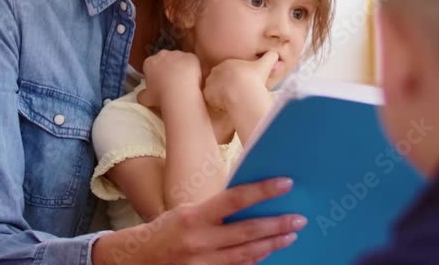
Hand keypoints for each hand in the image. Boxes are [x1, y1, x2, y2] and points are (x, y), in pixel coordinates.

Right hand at [92, 177, 306, 264]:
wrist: (139, 260)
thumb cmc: (166, 230)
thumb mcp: (186, 212)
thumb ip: (214, 210)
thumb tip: (247, 201)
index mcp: (193, 216)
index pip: (234, 199)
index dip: (262, 191)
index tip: (285, 183)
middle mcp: (199, 240)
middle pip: (247, 232)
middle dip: (276, 224)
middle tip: (299, 218)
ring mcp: (203, 263)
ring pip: (247, 255)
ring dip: (272, 244)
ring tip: (290, 235)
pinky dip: (255, 261)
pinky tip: (268, 253)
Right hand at [137, 50, 202, 109]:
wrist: (180, 92)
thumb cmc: (160, 95)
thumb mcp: (145, 98)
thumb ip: (142, 95)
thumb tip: (141, 96)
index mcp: (149, 62)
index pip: (150, 65)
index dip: (154, 74)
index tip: (158, 83)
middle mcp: (162, 54)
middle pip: (164, 59)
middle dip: (167, 67)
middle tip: (171, 82)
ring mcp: (178, 53)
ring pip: (178, 59)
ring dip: (180, 67)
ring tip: (184, 81)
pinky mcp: (191, 56)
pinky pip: (191, 61)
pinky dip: (192, 68)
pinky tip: (193, 79)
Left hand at [204, 53, 277, 113]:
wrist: (242, 90)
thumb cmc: (253, 78)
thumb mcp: (264, 65)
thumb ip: (270, 57)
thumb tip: (276, 53)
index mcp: (228, 63)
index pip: (229, 71)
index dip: (236, 80)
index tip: (242, 86)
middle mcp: (216, 71)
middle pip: (220, 80)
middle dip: (227, 86)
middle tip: (237, 94)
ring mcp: (210, 82)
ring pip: (215, 90)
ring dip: (221, 95)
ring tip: (232, 102)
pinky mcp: (207, 94)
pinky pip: (211, 100)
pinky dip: (217, 104)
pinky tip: (226, 107)